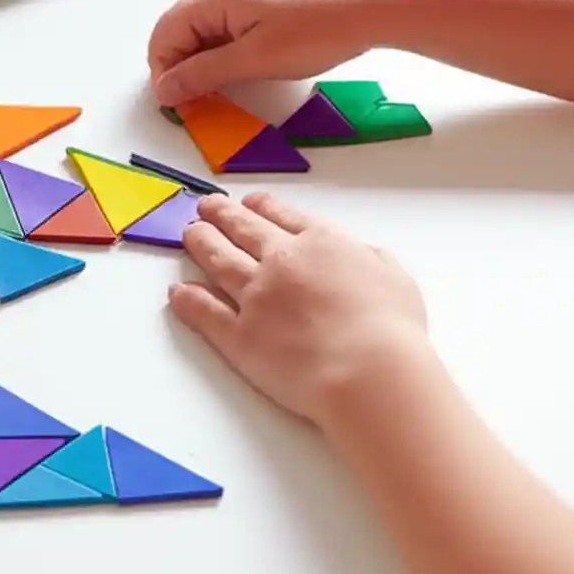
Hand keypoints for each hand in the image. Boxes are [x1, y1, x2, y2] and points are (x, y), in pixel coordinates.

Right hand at [147, 0, 375, 105]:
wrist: (367, 8)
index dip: (164, 74)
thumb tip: (165, 88)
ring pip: (204, 31)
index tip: (178, 106)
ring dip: (205, 62)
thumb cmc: (315, 32)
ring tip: (224, 91)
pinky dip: (225, 51)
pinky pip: (227, 26)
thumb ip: (203, 74)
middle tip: (199, 103)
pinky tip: (243, 70)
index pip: (164, 36)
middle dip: (183, 68)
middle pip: (180, 31)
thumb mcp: (253, 61)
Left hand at [169, 192, 429, 425]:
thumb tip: (364, 257)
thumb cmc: (392, 328)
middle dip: (223, 215)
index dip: (263, 207)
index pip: (284, 216)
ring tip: (189, 234)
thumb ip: (373, 261)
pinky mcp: (238, 336)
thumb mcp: (396, 279)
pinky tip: (177, 293)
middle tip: (207, 207)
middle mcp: (282, 261)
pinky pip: (205, 312)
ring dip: (201, 244)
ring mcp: (255, 297)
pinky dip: (188, 300)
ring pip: (218, 261)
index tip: (250, 203)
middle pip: (243, 230)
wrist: (368, 371)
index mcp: (322, 243)